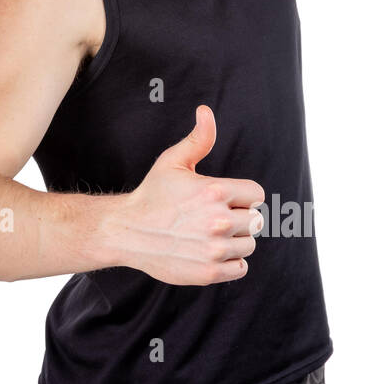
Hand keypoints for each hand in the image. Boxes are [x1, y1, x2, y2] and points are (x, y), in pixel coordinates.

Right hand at [106, 105, 265, 285]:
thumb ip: (198, 139)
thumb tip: (206, 111)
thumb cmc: (152, 194)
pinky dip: (230, 262)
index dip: (241, 195)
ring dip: (234, 241)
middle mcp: (219, 221)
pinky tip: (210, 251)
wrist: (127, 231)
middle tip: (212, 218)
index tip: (223, 198)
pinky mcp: (209, 272)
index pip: (256, 195)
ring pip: (249, 244)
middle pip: (255, 221)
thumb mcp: (172, 162)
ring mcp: (215, 249)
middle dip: (238, 218)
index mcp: (214, 191)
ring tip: (209, 234)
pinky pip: (240, 267)